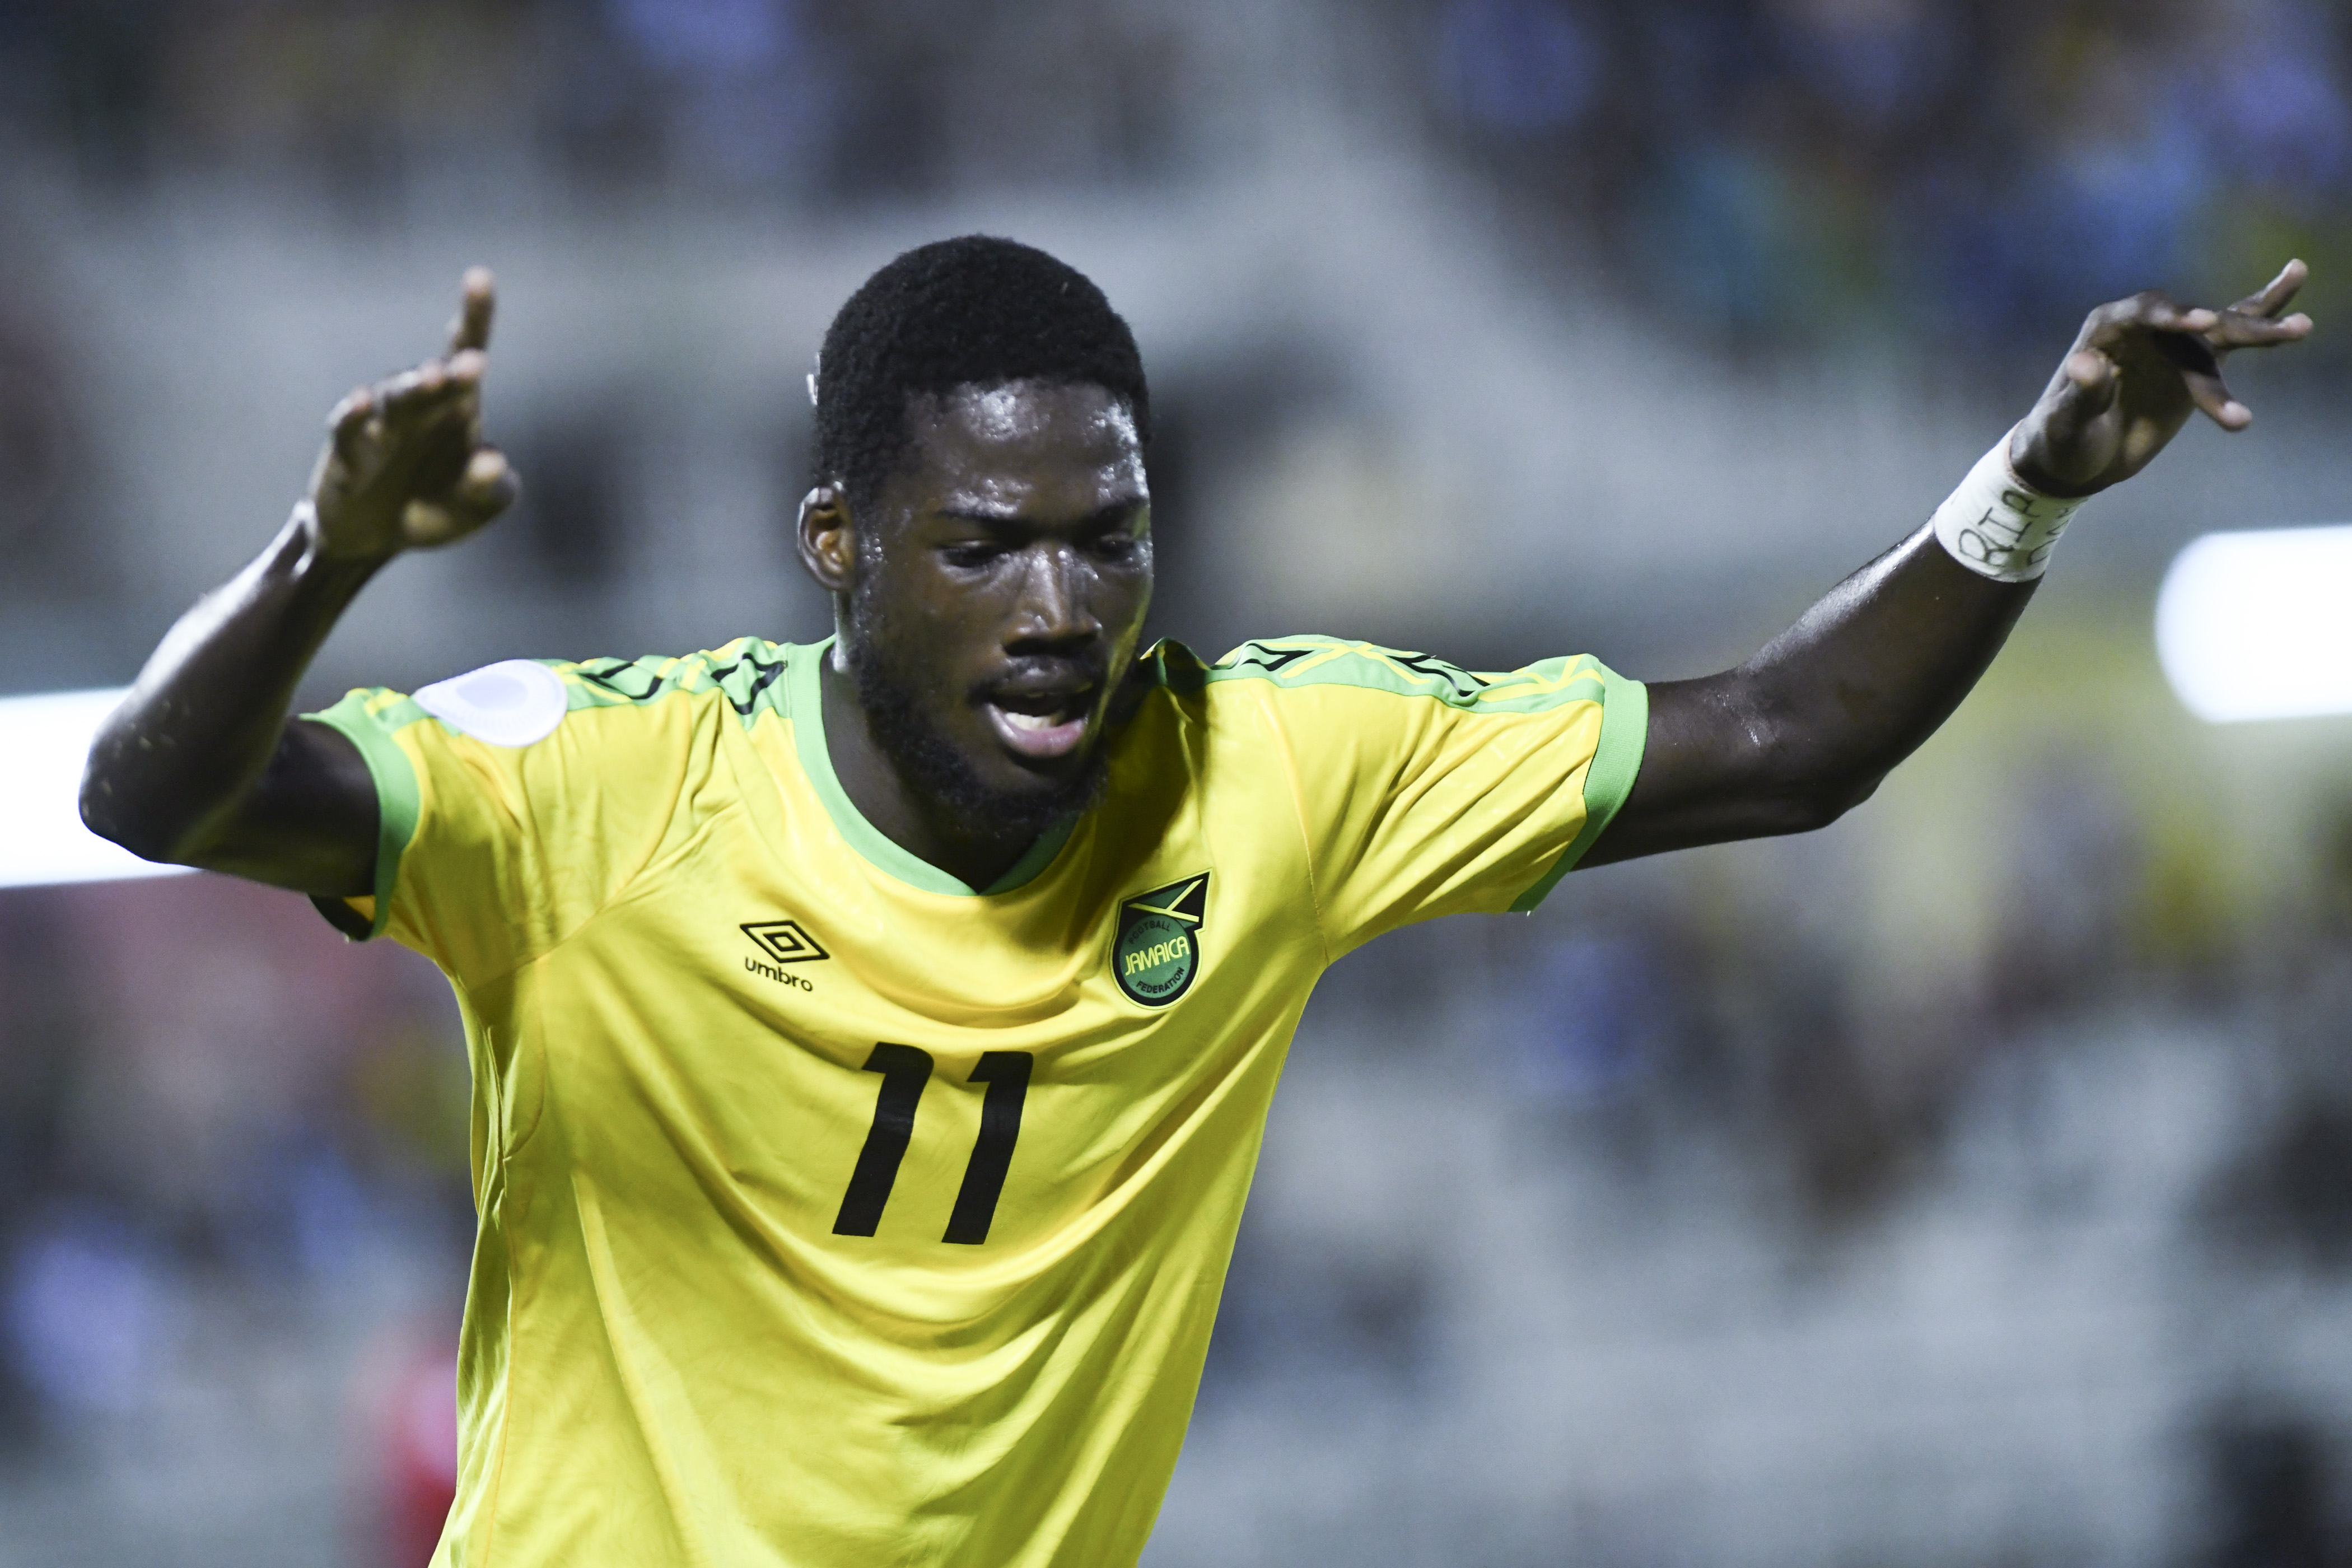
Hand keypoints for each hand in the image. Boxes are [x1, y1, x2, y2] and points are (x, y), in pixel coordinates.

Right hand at [306, 267, 519, 561]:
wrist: (376, 540)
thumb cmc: (433, 508)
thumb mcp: (474, 509)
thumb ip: (492, 490)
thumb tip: (495, 461)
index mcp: (456, 411)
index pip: (465, 354)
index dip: (473, 317)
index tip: (480, 277)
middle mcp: (418, 409)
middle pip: (434, 380)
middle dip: (454, 371)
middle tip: (474, 362)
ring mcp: (379, 427)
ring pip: (396, 400)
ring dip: (416, 390)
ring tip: (436, 379)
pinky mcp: (346, 452)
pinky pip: (348, 427)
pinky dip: (355, 416)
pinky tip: (364, 401)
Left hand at [2009, 260, 2313, 497]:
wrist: (2076, 458)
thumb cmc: (2063, 438)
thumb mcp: (2064, 423)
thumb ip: (2078, 395)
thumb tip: (2084, 364)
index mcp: (2107, 328)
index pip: (2143, 313)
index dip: (2173, 316)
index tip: (2205, 323)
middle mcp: (2144, 327)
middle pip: (2191, 322)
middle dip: (2229, 328)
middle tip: (2270, 334)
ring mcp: (2172, 343)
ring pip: (2222, 328)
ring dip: (2261, 331)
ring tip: (2302, 328)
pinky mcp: (2194, 362)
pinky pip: (2232, 339)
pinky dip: (2263, 328)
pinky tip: (2299, 316)